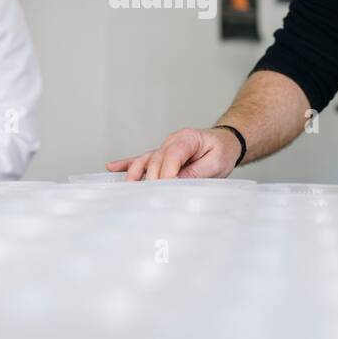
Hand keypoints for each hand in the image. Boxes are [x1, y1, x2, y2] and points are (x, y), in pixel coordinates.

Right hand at [107, 127, 241, 180]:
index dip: (167, 173)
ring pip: (145, 159)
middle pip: (156, 159)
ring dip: (134, 173)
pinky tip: (112, 167)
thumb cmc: (222, 151)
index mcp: (187, 139)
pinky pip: (142, 159)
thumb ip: (196, 173)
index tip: (165, 190)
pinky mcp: (160, 155)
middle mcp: (172, 141)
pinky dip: (127, 164)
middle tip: (150, 199)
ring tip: (127, 187)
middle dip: (152, 179)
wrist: (225, 142)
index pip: (172, 155)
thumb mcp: (216, 164)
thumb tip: (176, 183)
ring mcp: (164, 147)